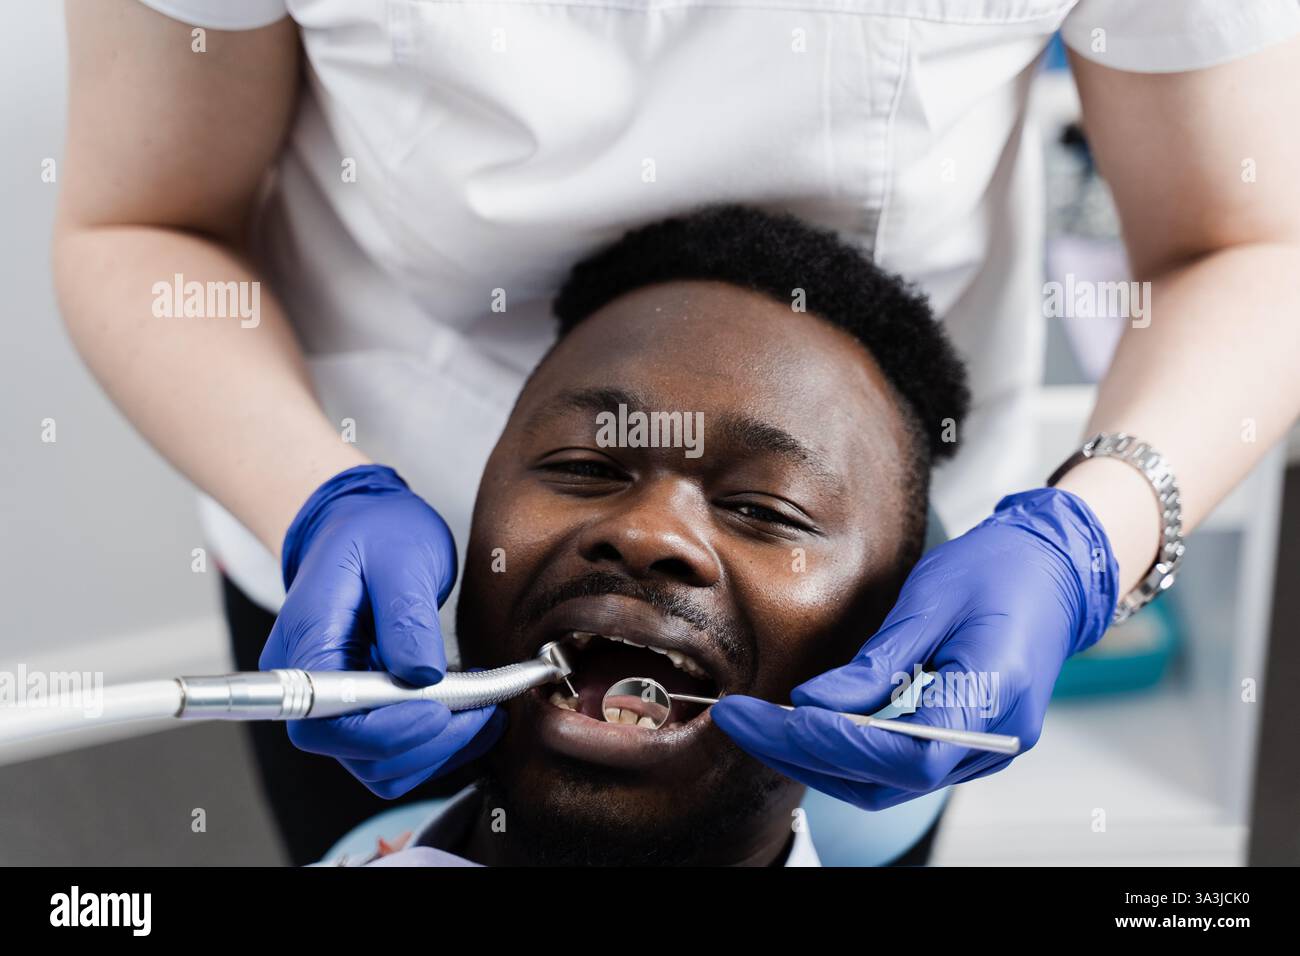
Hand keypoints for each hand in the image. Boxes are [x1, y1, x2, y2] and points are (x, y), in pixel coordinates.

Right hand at [260, 464, 504, 796]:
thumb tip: (422, 678)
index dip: (387, 731)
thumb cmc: (376, 532)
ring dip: (437, 750)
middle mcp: (308, 680)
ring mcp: (332, 698)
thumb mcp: (401, 557)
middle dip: (427, 742)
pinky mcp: (359, 706)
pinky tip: (469, 714)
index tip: (443, 713)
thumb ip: (407, 616)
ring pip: (378, 762)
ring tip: (484, 712)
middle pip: (355, 751)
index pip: (329, 718)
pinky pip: (391, 749)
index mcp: (307, 639)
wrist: (362, 524)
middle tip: (484, 711)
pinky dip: (434, 744)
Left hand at [711, 487, 1117, 809]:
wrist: (1058, 568)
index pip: (901, 752)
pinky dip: (850, 755)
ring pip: (891, 782)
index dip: (830, 743)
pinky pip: (902, 766)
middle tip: (739, 721)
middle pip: (888, 778)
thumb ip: (874, 664)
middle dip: (803, 756)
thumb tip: (808, 704)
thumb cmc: (1000, 569)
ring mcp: (986, 748)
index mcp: (993, 697)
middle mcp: (995, 739)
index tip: (767, 719)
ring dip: (820, 762)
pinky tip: (806, 731)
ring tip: (759, 728)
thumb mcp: (930, 601)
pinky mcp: (971, 743)